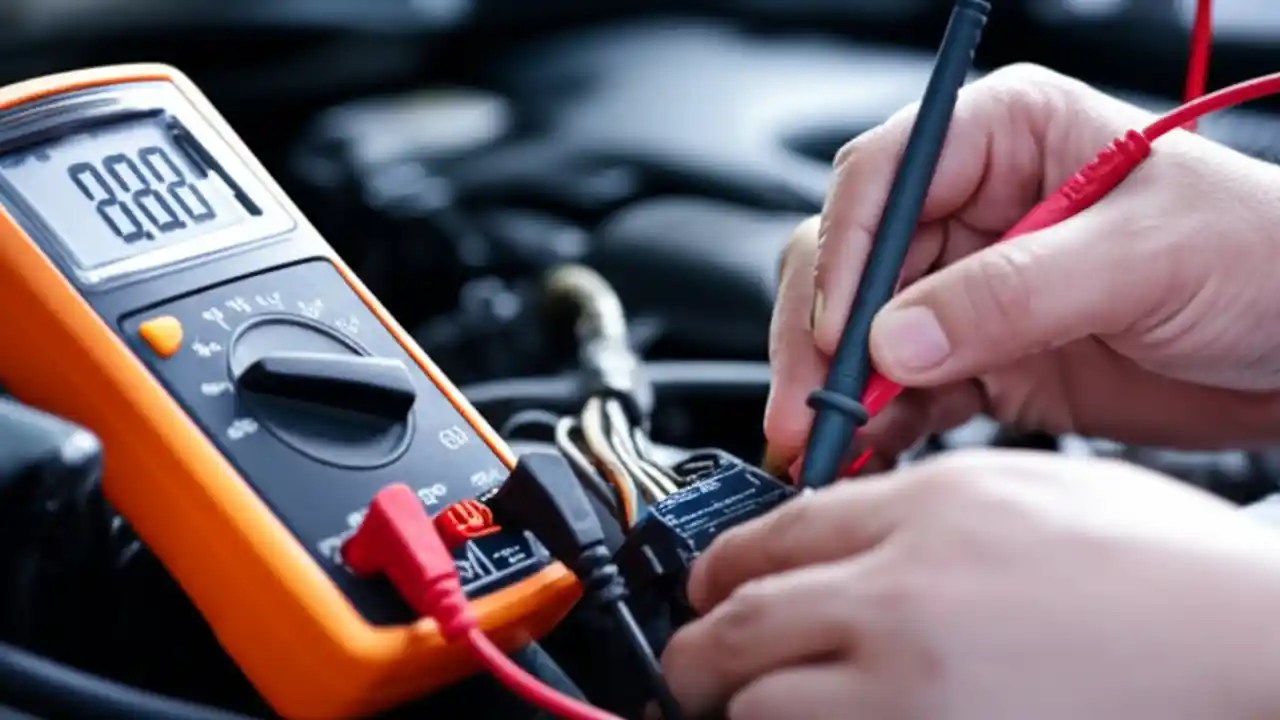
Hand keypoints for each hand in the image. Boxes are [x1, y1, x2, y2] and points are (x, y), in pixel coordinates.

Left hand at [661, 450, 1279, 718]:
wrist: (1247, 648)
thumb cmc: (1162, 572)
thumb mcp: (1028, 488)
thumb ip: (913, 509)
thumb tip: (831, 532)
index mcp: (921, 512)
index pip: (767, 533)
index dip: (716, 565)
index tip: (707, 587)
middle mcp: (899, 596)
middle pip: (733, 621)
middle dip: (692, 647)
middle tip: (687, 664)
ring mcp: (907, 688)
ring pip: (754, 701)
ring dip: (734, 705)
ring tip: (739, 709)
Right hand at [765, 64, 1279, 473]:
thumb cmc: (1263, 257)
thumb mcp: (1143, 258)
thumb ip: (1014, 295)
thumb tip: (898, 339)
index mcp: (1005, 137)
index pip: (884, 176)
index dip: (845, 252)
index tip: (838, 332)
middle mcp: (973, 209)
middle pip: (852, 261)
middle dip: (822, 337)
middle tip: (811, 406)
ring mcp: (970, 289)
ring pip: (863, 334)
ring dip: (840, 392)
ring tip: (827, 447)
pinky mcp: (981, 359)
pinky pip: (905, 392)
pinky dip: (880, 429)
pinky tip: (868, 456)